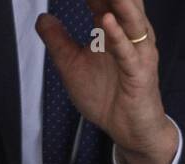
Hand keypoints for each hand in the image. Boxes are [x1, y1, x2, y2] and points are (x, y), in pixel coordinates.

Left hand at [36, 0, 177, 163]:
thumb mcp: (71, 66)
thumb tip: (44, 18)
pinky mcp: (140, 74)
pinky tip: (107, 21)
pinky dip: (117, 36)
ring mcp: (138, 54)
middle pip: (124, 3)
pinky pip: (128, 53)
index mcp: (113, 30)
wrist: (129, 131)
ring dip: (121, 2)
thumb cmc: (107, 98)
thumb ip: (57, 40)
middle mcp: (129, 37)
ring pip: (131, 21)